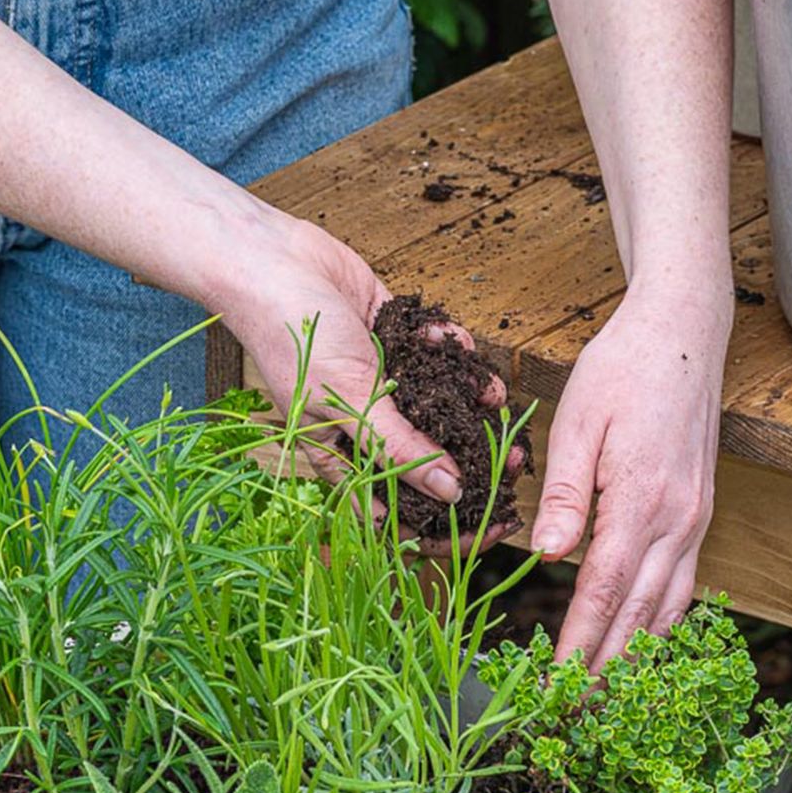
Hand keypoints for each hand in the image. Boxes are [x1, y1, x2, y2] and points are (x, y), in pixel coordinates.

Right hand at [205, 202, 516, 529]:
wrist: (274, 261)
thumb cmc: (293, 337)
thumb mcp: (349, 400)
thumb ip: (399, 446)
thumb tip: (450, 494)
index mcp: (343, 453)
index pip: (398, 511)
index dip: (442, 529)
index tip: (487, 531)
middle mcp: (366, 424)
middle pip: (429, 460)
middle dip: (474, 463)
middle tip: (516, 463)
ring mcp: (383, 382)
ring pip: (440, 406)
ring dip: (471, 403)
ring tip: (499, 401)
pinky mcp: (397, 341)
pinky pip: (437, 355)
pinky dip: (450, 348)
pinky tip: (453, 339)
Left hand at [532, 287, 728, 667]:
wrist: (684, 334)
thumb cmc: (621, 370)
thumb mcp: (576, 422)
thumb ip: (563, 494)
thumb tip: (547, 556)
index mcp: (641, 500)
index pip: (603, 593)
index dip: (578, 647)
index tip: (554, 688)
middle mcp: (679, 521)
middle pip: (639, 617)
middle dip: (606, 673)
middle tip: (575, 718)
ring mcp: (696, 521)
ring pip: (667, 610)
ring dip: (637, 660)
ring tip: (607, 702)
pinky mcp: (700, 516)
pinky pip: (683, 586)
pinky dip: (662, 625)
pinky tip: (641, 647)